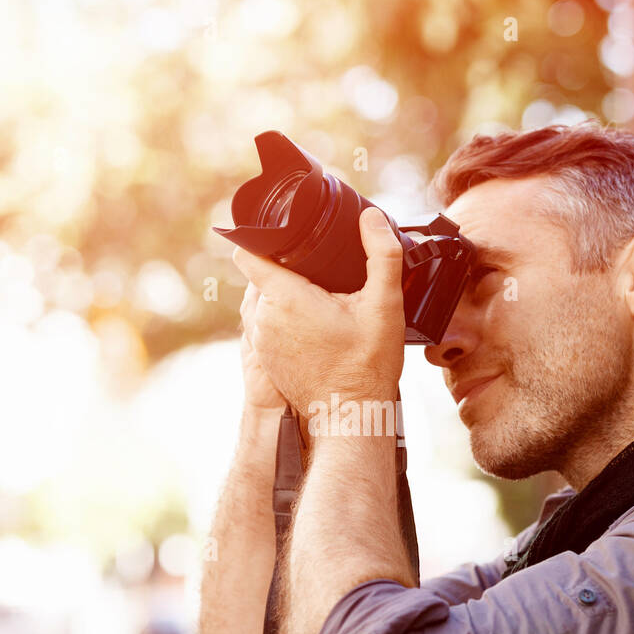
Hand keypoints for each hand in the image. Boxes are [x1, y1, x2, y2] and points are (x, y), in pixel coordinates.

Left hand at [231, 206, 405, 414]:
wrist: (352, 416)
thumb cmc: (368, 364)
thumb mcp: (385, 305)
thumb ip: (382, 255)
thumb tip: (372, 217)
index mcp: (285, 298)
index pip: (248, 252)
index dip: (261, 237)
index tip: (282, 232)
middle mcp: (264, 318)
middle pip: (261, 275)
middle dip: (285, 266)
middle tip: (318, 268)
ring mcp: (260, 342)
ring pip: (261, 301)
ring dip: (282, 293)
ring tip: (317, 294)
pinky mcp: (264, 359)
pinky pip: (264, 325)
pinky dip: (281, 318)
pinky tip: (311, 321)